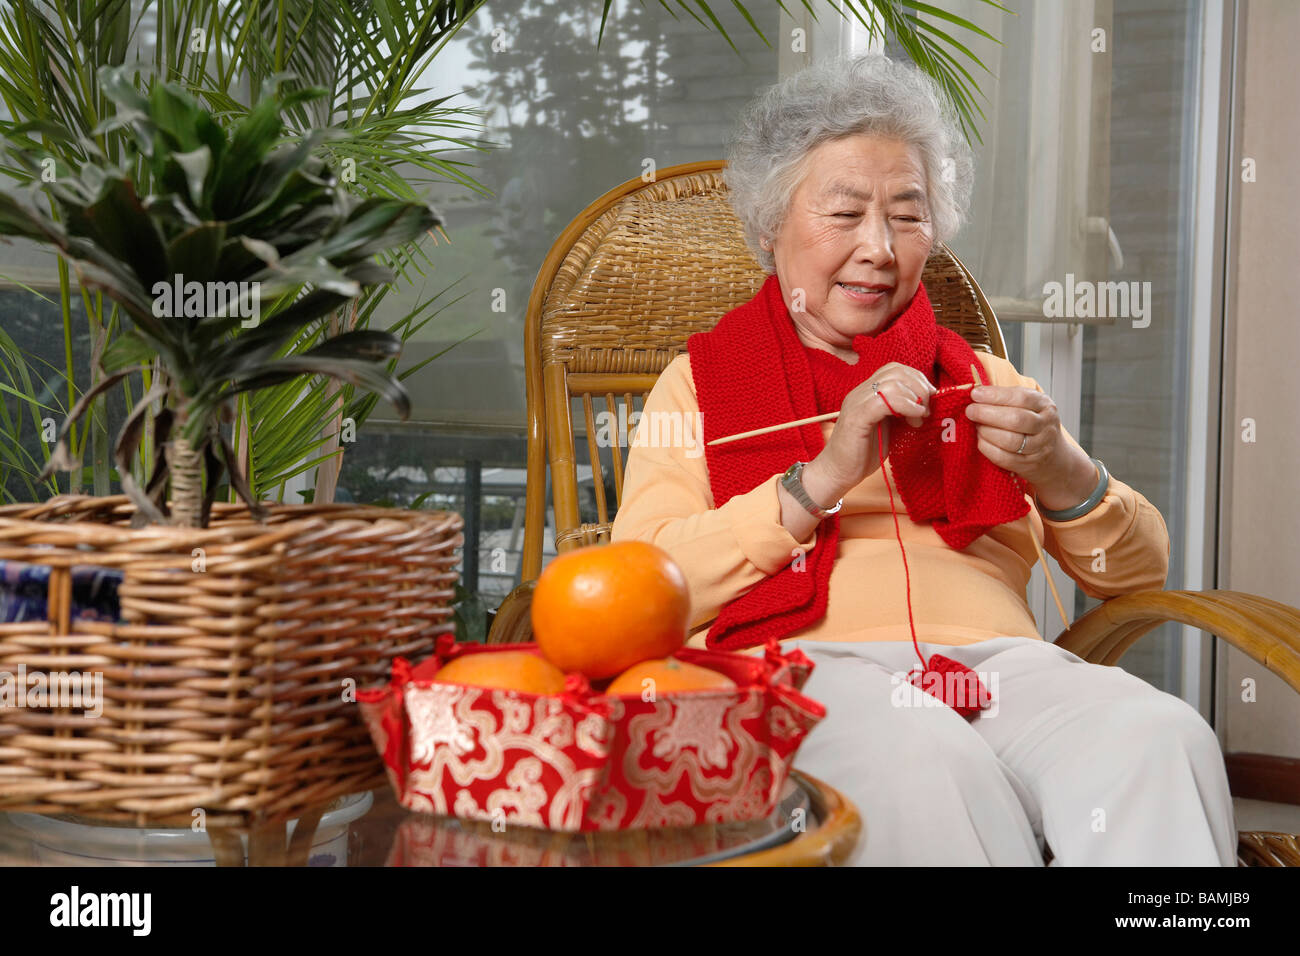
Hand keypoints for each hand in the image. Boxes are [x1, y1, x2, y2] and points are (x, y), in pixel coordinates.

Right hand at [809, 361, 936, 499]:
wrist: (837, 473)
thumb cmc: (862, 454)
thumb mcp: (887, 427)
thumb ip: (900, 411)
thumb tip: (926, 403)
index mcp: (866, 393)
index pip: (894, 369)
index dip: (917, 378)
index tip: (929, 398)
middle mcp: (860, 392)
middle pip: (896, 372)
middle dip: (920, 387)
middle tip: (927, 409)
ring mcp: (856, 403)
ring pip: (892, 383)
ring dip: (915, 398)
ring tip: (919, 418)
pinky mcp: (857, 418)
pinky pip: (885, 401)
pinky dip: (907, 407)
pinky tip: (914, 420)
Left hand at [963, 385, 1098, 509]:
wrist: (1054, 457)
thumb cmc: (1033, 425)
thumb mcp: (1029, 406)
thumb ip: (1007, 398)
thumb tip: (977, 394)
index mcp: (1044, 405)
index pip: (1021, 397)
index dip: (996, 395)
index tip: (975, 394)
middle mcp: (1046, 425)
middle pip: (1016, 419)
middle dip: (987, 414)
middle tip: (970, 411)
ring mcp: (1040, 447)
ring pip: (1011, 441)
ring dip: (987, 432)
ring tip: (976, 426)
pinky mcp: (1029, 465)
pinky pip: (1005, 458)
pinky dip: (988, 449)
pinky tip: (981, 441)